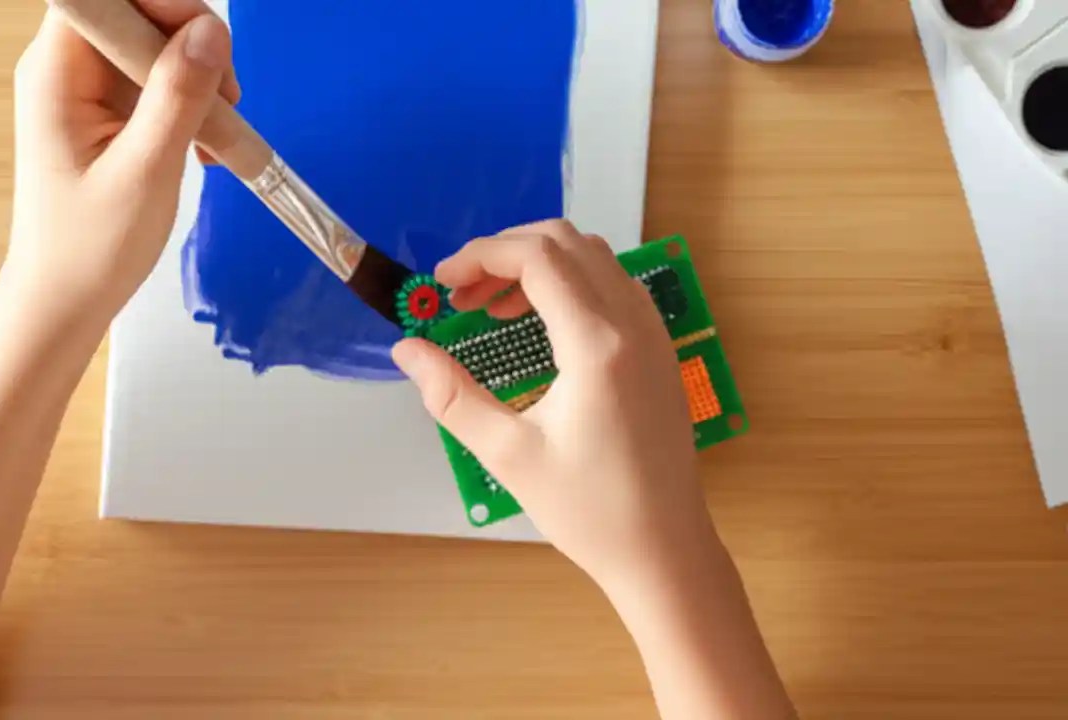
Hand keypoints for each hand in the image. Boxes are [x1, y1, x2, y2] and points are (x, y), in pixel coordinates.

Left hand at [4, 1, 238, 322]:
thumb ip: (177, 95)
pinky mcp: (107, 110)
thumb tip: (212, 29)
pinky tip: (202, 146)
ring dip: (198, 79)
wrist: (64, 300)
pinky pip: (158, 79)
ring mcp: (86, 87)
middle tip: (225, 102)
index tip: (209, 47)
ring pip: (156, 44)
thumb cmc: (91, 247)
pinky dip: (190, 104)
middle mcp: (66, 66)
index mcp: (57, 70)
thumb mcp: (145, 171)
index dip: (165, 4)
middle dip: (192, 43)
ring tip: (215, 136)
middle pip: (140, 12)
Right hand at [393, 220, 711, 589]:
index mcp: (596, 345)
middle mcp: (632, 324)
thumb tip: (407, 351)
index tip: (442, 284)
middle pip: (564, 242)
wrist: (664, 547)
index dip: (481, 256)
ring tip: (490, 308)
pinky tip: (538, 324)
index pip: (537, 258)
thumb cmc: (588, 509)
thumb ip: (452, 395)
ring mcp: (653, 333)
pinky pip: (612, 285)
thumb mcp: (508, 455)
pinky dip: (568, 284)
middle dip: (503, 254)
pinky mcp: (659, 349)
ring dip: (537, 265)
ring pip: (592, 257)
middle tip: (460, 295)